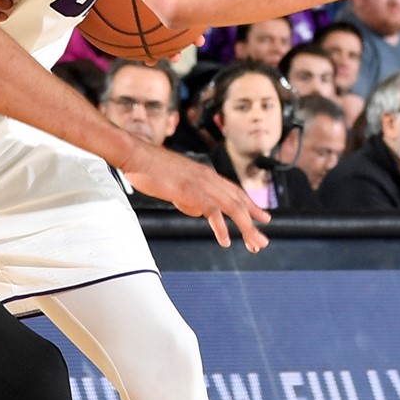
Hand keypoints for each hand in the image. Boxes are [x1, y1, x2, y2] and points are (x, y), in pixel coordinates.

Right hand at [121, 144, 270, 251]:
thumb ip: (189, 197)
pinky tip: (225, 241)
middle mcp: (209, 178)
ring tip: (254, 244)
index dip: (251, 206)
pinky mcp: (190, 191)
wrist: (136, 156)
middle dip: (254, 222)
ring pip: (232, 208)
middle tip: (262, 241)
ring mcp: (201, 184)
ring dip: (246, 228)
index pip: (236, 191)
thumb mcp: (175, 184)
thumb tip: (197, 211)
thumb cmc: (150, 169)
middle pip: (239, 201)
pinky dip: (221, 228)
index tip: (263, 217)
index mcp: (206, 174)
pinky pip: (212, 212)